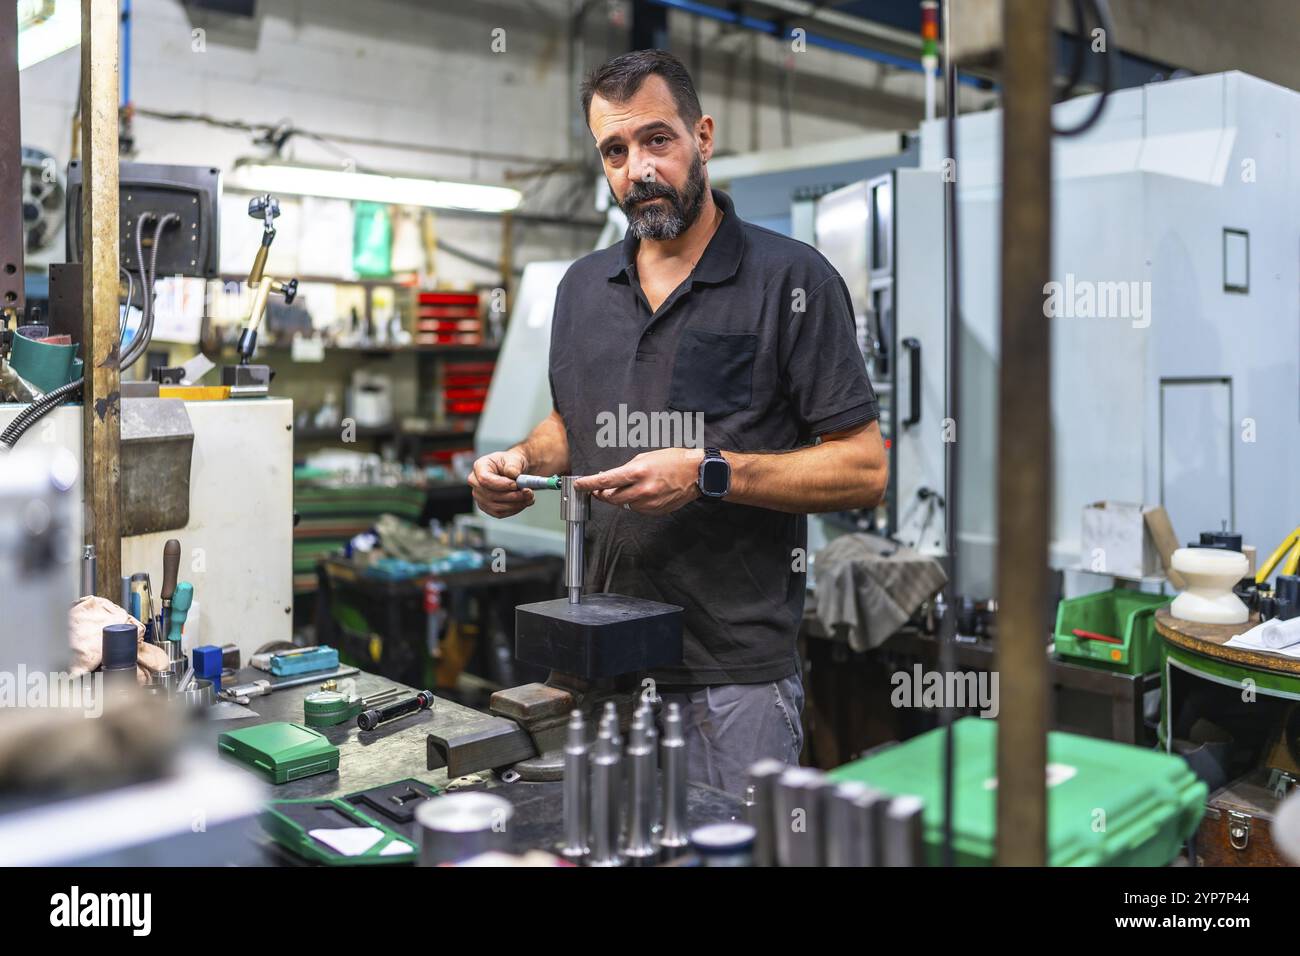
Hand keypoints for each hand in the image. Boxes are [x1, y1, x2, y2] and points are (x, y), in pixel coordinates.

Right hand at [468, 448, 534, 517]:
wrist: (515, 471)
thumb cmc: (512, 463)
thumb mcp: (514, 459)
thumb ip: (513, 465)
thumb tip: (512, 474)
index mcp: (480, 467)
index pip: (484, 479)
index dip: (501, 484)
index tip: (516, 485)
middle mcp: (476, 482)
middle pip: (490, 495)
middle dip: (512, 496)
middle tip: (528, 492)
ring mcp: (480, 496)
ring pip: (496, 507)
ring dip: (515, 504)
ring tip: (529, 497)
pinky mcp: (487, 507)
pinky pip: (499, 513)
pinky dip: (514, 509)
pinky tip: (523, 502)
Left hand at [573, 448, 703, 515]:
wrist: (697, 474)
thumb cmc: (673, 460)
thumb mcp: (645, 457)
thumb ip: (626, 469)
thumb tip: (609, 478)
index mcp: (637, 472)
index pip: (605, 481)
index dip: (589, 484)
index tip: (579, 485)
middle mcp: (642, 489)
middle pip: (611, 498)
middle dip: (602, 494)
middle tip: (598, 489)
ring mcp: (649, 503)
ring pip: (624, 505)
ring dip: (621, 497)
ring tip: (630, 486)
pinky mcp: (655, 511)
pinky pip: (638, 509)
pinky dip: (635, 502)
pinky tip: (644, 492)